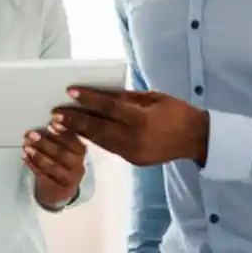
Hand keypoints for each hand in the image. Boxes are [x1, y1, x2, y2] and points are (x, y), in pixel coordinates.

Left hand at [23, 123, 85, 207]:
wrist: (61, 192)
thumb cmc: (62, 163)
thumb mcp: (67, 150)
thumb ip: (61, 137)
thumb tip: (49, 122)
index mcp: (81, 153)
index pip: (75, 141)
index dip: (64, 130)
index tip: (53, 120)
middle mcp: (78, 166)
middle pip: (63, 154)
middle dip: (46, 142)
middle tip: (33, 134)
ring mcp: (68, 179)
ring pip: (52, 166)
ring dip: (38, 154)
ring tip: (26, 145)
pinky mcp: (56, 189)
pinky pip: (42, 175)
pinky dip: (32, 164)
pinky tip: (25, 156)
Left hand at [53, 88, 208, 166]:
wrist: (197, 139)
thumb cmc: (176, 112)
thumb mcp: (152, 98)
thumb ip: (126, 98)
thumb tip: (101, 94)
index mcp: (141, 119)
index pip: (108, 108)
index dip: (88, 99)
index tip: (70, 91)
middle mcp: (134, 138)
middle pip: (97, 128)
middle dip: (74, 121)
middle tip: (55, 114)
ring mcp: (133, 153)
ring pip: (100, 142)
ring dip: (79, 133)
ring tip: (61, 124)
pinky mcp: (133, 160)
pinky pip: (109, 148)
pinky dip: (95, 140)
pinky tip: (82, 133)